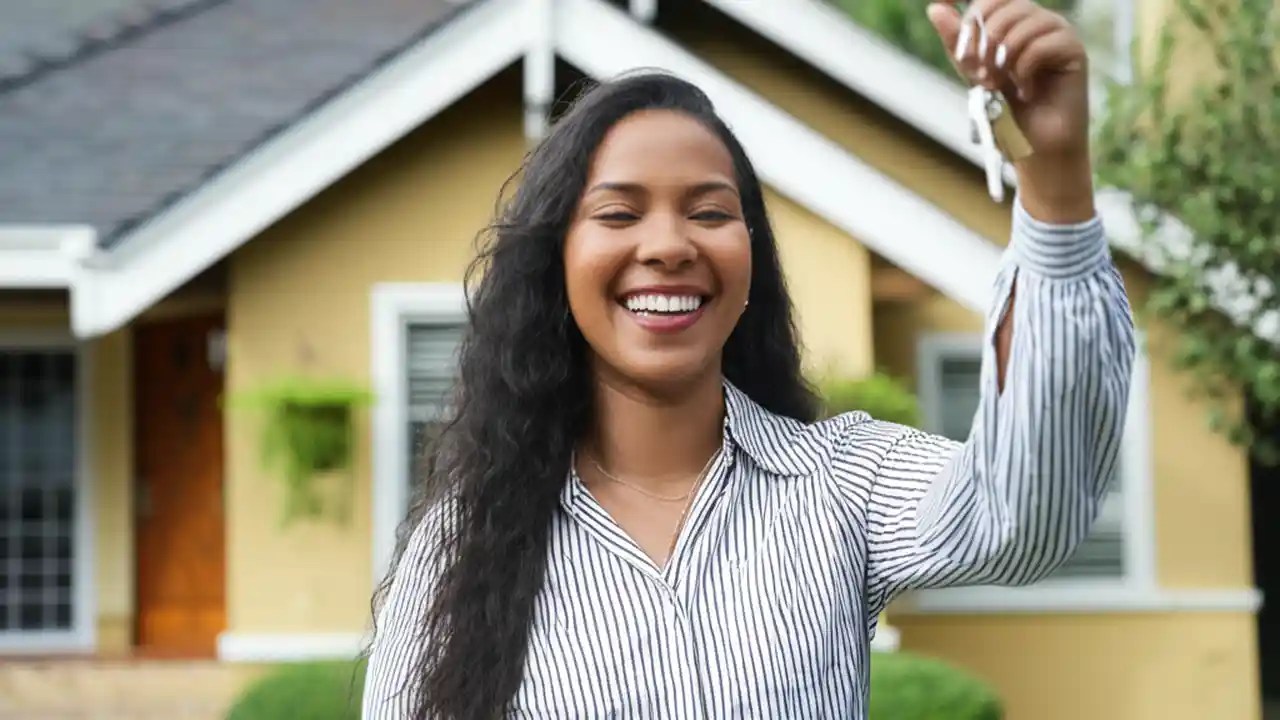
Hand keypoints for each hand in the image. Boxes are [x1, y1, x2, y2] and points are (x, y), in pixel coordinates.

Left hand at [927, 0, 1095, 221]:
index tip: (945, 8)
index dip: (967, 6)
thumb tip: (935, 8)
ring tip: (999, 85)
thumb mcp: (974, 74)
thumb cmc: (1006, 111)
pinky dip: (1025, 70)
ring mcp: (1056, 31)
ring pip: (1021, 21)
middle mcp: (1034, 19)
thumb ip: (958, 42)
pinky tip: (1027, 92)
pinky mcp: (1073, 49)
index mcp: (1010, 22)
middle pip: (1001, 3)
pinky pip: (1041, 44)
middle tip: (976, 73)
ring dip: (1001, 57)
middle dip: (980, 38)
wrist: (1033, 147)